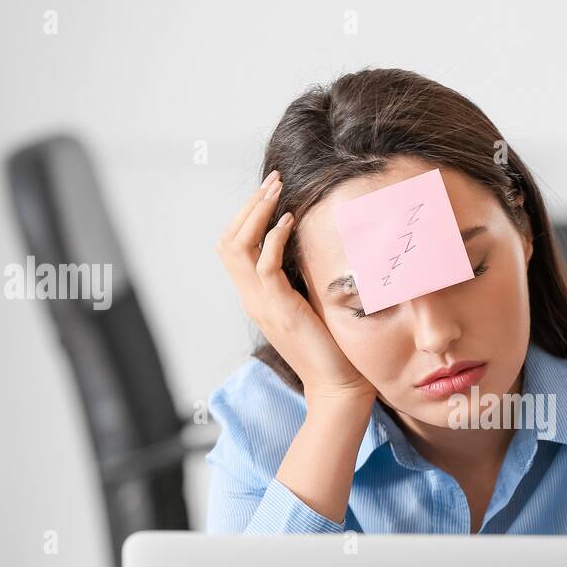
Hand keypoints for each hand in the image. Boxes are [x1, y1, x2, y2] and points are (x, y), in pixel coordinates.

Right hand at [216, 170, 375, 404]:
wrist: (338, 386)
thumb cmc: (332, 347)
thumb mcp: (310, 304)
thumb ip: (301, 279)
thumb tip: (313, 246)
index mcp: (256, 297)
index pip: (233, 248)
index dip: (246, 216)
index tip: (270, 192)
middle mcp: (252, 298)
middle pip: (227, 241)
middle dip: (248, 205)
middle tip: (272, 180)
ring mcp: (263, 305)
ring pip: (237, 248)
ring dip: (256, 213)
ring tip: (277, 191)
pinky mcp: (281, 310)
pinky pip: (264, 266)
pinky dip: (273, 238)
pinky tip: (289, 221)